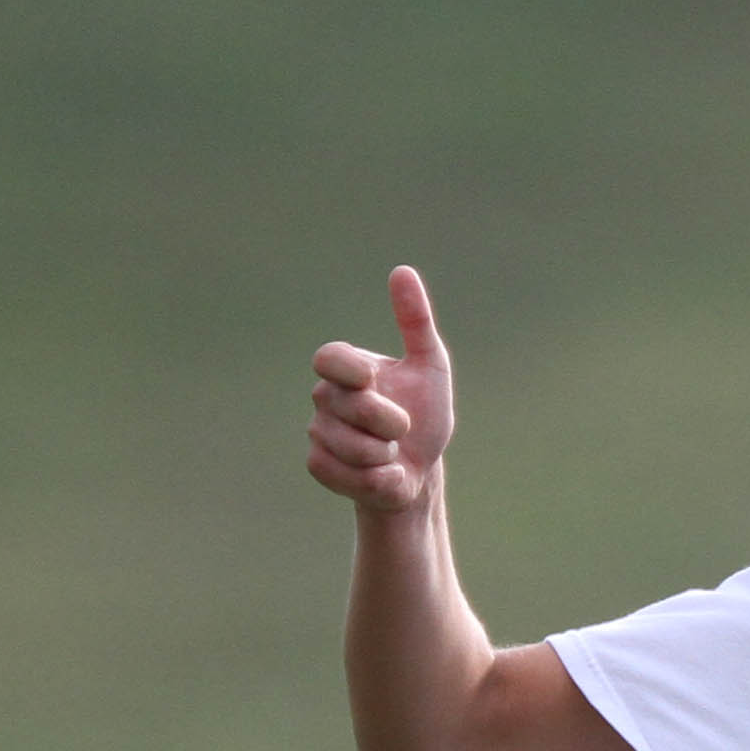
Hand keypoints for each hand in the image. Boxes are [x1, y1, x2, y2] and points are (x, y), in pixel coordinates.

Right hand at [307, 269, 456, 510]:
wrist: (421, 470)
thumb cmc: (425, 416)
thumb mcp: (430, 367)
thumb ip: (416, 321)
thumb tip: (402, 270)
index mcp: (346, 368)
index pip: (329, 357)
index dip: (350, 369)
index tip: (373, 378)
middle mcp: (325, 396)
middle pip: (350, 405)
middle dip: (390, 422)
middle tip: (403, 428)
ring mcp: (318, 431)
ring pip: (349, 445)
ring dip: (385, 455)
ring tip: (390, 452)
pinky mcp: (318, 465)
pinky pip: (343, 473)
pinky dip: (376, 480)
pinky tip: (382, 475)